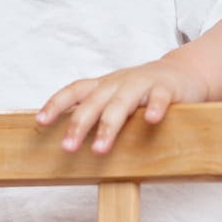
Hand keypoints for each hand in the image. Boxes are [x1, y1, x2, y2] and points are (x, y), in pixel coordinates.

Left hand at [35, 57, 208, 153]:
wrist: (181, 72)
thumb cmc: (140, 91)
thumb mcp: (114, 97)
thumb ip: (95, 112)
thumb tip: (65, 138)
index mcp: (103, 86)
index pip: (74, 91)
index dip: (56, 104)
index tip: (40, 122)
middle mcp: (118, 83)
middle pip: (94, 102)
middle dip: (79, 125)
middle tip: (67, 148)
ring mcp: (141, 84)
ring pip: (122, 103)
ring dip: (109, 125)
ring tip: (100, 149)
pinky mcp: (166, 88)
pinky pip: (159, 97)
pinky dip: (154, 107)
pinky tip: (150, 120)